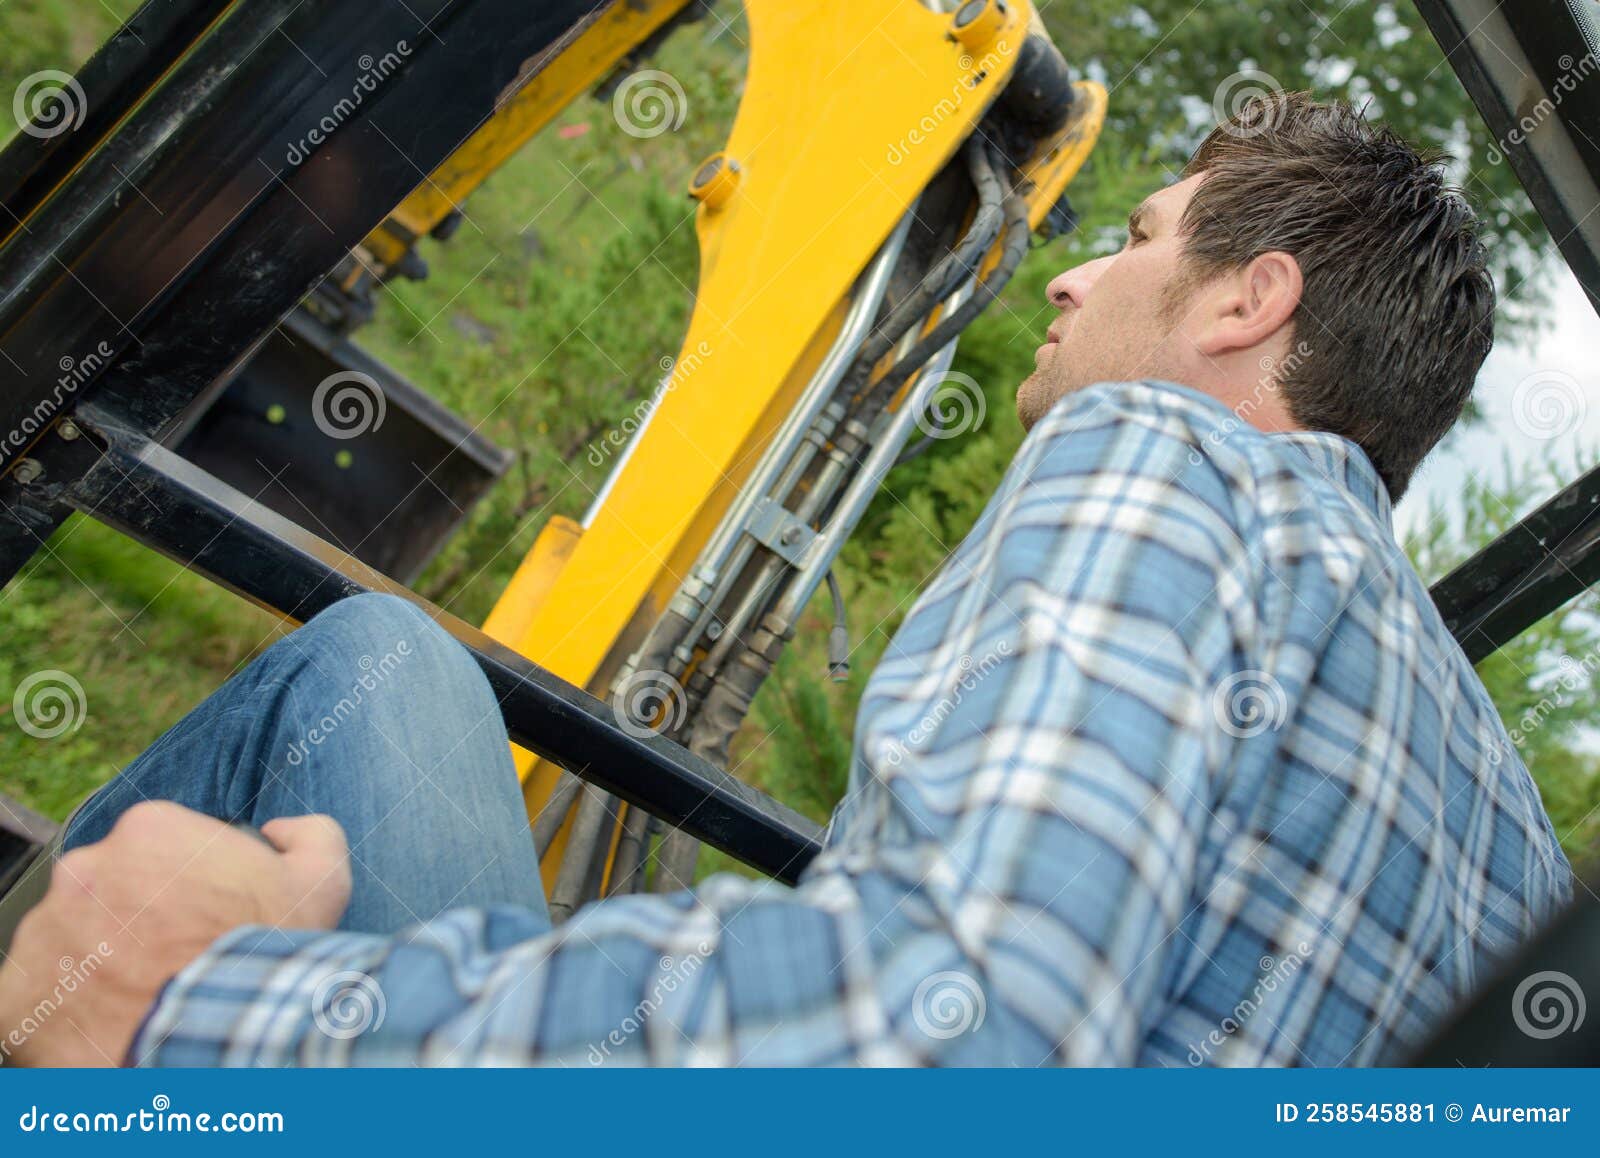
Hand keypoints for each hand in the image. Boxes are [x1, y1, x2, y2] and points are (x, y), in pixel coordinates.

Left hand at [0, 801, 349, 1066]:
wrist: (221, 1038)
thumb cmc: (269, 955)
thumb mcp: (322, 880)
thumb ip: (309, 832)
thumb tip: (281, 828)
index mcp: (149, 830)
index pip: (155, 846)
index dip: (184, 883)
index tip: (203, 916)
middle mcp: (84, 868)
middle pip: (107, 889)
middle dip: (134, 919)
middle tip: (175, 958)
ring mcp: (44, 931)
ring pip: (69, 940)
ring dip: (99, 962)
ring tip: (146, 997)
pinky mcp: (16, 994)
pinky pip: (36, 997)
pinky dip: (67, 1010)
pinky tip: (111, 1024)